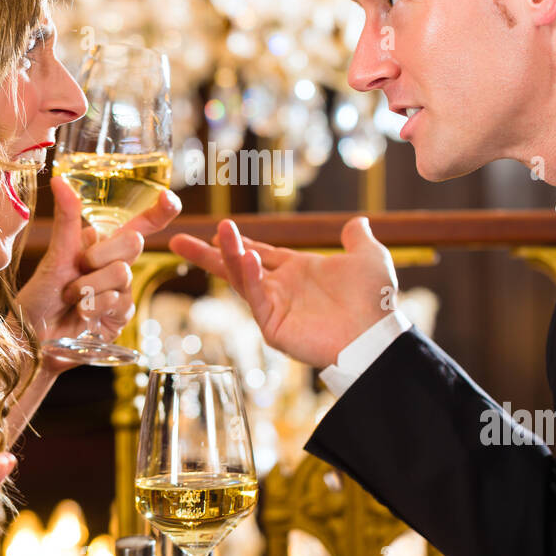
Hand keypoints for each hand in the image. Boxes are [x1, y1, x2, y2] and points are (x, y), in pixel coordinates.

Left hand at [15, 178, 180, 371]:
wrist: (34, 339)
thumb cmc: (39, 296)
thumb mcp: (55, 255)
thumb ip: (67, 219)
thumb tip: (58, 179)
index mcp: (101, 245)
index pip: (140, 224)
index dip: (160, 212)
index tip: (171, 199)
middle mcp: (114, 265)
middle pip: (134, 244)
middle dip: (101, 255)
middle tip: (78, 268)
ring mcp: (121, 291)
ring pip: (123, 274)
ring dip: (90, 287)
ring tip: (71, 298)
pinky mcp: (121, 317)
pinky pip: (120, 302)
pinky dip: (96, 307)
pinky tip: (83, 315)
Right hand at [168, 217, 397, 368]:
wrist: (378, 333)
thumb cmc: (376, 300)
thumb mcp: (368, 258)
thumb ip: (358, 238)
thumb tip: (358, 222)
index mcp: (297, 273)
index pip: (259, 254)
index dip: (238, 243)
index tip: (217, 230)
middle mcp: (281, 290)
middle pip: (236, 267)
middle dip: (208, 254)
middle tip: (177, 239)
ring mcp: (275, 309)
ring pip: (242, 279)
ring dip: (230, 256)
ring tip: (221, 233)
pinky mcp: (275, 327)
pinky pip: (256, 299)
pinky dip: (249, 278)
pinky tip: (245, 257)